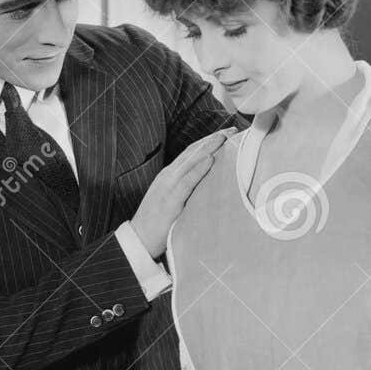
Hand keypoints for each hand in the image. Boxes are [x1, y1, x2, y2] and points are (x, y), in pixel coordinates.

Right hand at [129, 140, 223, 257]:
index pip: (191, 153)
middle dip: (212, 139)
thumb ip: (187, 191)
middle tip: (232, 129)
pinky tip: (211, 160)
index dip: (208, 141)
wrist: (138, 240)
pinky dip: (199, 169)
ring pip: (190, 161)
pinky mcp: (169, 199)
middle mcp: (168, 176)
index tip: (225, 134)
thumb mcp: (173, 202)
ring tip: (225, 137)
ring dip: (209, 147)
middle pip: (193, 152)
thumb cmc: (157, 224)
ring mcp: (168, 186)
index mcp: (169, 176)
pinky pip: (186, 181)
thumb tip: (207, 187)